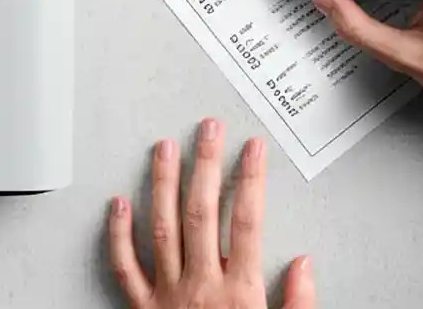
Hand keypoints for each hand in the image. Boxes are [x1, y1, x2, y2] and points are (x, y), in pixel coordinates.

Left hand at [107, 118, 316, 308]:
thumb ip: (298, 305)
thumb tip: (304, 264)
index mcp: (239, 293)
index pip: (248, 221)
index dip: (251, 179)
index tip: (252, 149)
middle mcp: (200, 287)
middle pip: (202, 212)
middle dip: (205, 165)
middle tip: (207, 130)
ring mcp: (167, 296)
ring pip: (162, 227)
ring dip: (162, 184)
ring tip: (163, 149)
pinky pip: (125, 267)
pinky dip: (118, 234)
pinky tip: (117, 204)